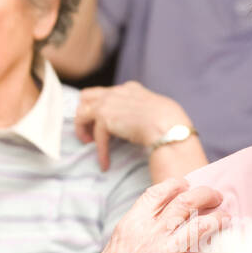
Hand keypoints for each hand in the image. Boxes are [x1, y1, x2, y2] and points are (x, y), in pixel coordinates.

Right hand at [70, 177, 229, 252]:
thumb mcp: (118, 244)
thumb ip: (138, 229)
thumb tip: (157, 221)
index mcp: (133, 223)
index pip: (158, 192)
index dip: (176, 184)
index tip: (187, 184)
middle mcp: (150, 232)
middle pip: (186, 202)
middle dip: (206, 194)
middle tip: (216, 196)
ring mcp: (165, 252)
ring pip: (202, 224)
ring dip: (218, 218)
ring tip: (225, 218)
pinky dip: (217, 250)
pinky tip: (225, 248)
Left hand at [75, 82, 191, 170]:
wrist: (168, 126)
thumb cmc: (169, 122)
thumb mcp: (155, 110)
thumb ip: (143, 112)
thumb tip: (140, 125)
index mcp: (130, 89)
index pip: (107, 93)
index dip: (102, 107)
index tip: (104, 122)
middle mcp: (116, 92)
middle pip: (87, 96)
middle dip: (85, 112)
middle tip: (90, 130)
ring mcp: (108, 103)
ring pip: (82, 113)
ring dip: (83, 129)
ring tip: (88, 143)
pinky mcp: (104, 118)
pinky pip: (96, 137)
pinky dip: (100, 152)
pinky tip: (105, 164)